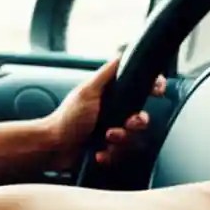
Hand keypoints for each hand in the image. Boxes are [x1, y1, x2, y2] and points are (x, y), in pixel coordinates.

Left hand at [43, 58, 166, 171]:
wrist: (53, 148)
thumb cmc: (67, 118)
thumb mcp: (88, 91)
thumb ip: (107, 74)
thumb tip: (123, 53)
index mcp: (111, 96)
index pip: (141, 88)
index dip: (153, 88)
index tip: (156, 92)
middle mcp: (114, 113)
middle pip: (142, 118)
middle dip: (136, 123)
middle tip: (126, 124)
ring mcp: (112, 132)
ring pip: (134, 139)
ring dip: (121, 141)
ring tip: (106, 139)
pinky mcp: (109, 151)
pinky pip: (122, 156)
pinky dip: (111, 155)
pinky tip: (99, 153)